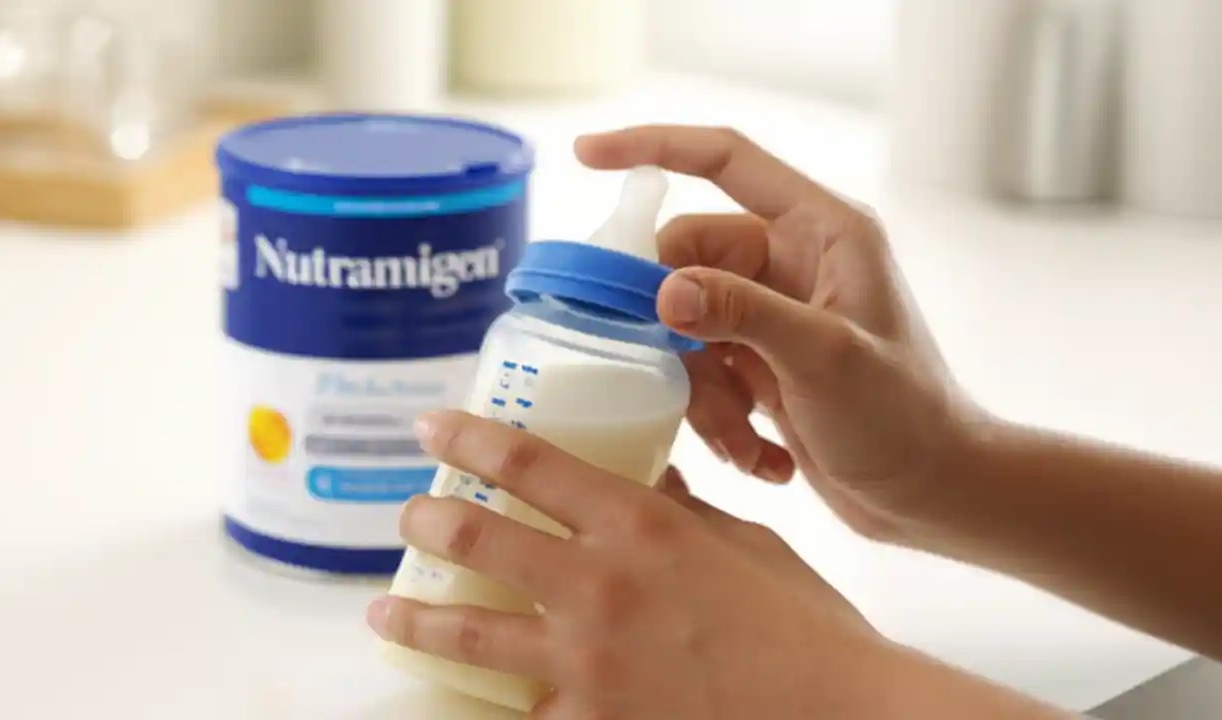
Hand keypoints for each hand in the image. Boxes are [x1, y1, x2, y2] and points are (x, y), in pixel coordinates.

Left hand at [368, 410, 885, 719]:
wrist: (838, 715)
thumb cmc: (803, 625)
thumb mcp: (744, 544)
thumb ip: (685, 511)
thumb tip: (651, 483)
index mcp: (637, 524)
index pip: (526, 464)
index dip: (466, 439)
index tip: (431, 426)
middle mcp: (596, 585)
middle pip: (476, 539)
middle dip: (426, 522)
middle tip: (409, 516)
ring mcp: (585, 661)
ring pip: (466, 634)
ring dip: (413, 619)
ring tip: (383, 613)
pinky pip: (520, 712)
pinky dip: (493, 702)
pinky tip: (462, 700)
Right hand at [576, 126, 986, 543]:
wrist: (932, 494)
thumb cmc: (906, 418)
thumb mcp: (825, 359)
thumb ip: (745, 315)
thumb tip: (663, 289)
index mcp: (819, 231)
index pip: (725, 160)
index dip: (653, 146)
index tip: (586, 153)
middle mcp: (790, 262)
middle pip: (684, 258)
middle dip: (675, 327)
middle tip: (681, 376)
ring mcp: (770, 315)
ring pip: (684, 326)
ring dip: (700, 390)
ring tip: (741, 438)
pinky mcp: (758, 364)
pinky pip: (699, 373)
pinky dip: (716, 418)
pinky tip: (760, 455)